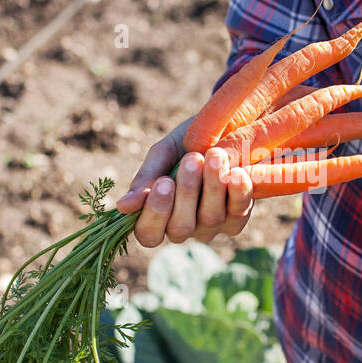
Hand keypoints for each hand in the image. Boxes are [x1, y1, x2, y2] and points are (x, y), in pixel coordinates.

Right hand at [114, 116, 253, 247]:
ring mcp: (211, 226)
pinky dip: (239, 194)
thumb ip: (145, 179)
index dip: (155, 213)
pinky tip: (237, 173)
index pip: (148, 234)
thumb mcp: (164, 153)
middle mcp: (183, 227)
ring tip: (215, 155)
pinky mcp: (236, 219)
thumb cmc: (187, 143)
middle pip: (180, 228)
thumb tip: (123, 207)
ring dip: (212, 186)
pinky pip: (238, 215)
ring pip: (210, 219)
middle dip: (186, 193)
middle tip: (192, 159)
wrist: (227, 128)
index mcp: (157, 215)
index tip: (164, 182)